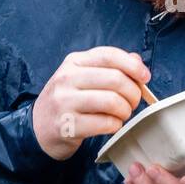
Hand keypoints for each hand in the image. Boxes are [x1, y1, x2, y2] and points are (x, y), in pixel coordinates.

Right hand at [32, 46, 150, 160]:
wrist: (39, 127)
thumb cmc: (68, 101)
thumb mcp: (83, 77)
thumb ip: (109, 66)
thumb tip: (137, 61)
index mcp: (74, 62)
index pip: (109, 55)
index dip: (133, 66)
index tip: (145, 77)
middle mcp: (67, 78)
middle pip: (115, 79)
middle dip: (133, 93)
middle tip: (133, 102)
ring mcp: (65, 102)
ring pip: (112, 102)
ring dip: (125, 111)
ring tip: (122, 114)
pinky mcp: (67, 125)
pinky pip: (105, 123)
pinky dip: (116, 125)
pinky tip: (112, 125)